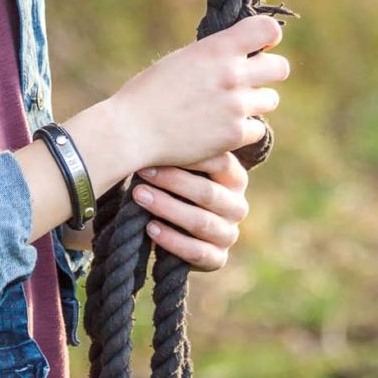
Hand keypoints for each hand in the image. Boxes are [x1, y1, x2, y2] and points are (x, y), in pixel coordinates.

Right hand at [108, 12, 289, 172]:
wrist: (133, 129)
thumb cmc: (150, 90)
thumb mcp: (184, 59)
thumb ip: (215, 54)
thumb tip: (241, 51)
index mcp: (217, 48)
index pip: (268, 30)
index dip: (267, 37)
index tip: (257, 47)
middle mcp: (231, 74)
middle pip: (280, 68)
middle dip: (268, 72)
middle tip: (249, 79)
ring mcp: (235, 106)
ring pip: (271, 99)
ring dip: (256, 101)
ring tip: (232, 105)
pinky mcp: (233, 135)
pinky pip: (257, 129)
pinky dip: (244, 129)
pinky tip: (224, 127)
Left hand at [128, 150, 249, 270]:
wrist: (175, 225)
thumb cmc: (176, 183)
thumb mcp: (183, 166)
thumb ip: (182, 149)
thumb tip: (158, 119)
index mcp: (235, 178)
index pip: (221, 162)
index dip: (191, 155)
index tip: (158, 146)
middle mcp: (237, 206)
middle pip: (208, 193)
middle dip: (172, 181)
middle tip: (142, 171)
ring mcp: (229, 234)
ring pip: (201, 222)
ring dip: (167, 208)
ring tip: (140, 196)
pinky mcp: (217, 259)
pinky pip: (198, 253)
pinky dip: (173, 240)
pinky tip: (151, 228)